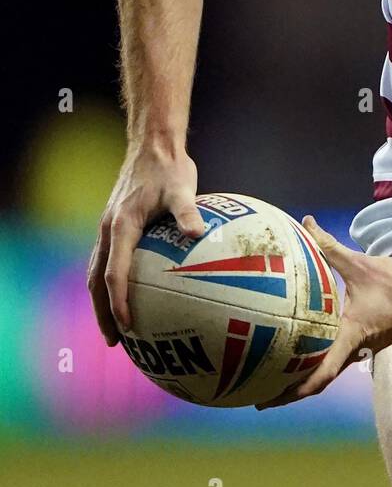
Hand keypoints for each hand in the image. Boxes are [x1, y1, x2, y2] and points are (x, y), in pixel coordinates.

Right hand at [87, 141, 206, 344]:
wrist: (152, 145)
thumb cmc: (169, 167)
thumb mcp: (182, 187)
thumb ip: (188, 212)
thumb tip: (200, 233)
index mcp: (121, 225)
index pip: (114, 272)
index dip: (118, 301)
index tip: (126, 325)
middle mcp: (108, 229)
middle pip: (96, 280)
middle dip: (102, 312)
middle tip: (114, 341)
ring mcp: (109, 228)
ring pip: (98, 272)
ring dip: (103, 301)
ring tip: (116, 328)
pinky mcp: (116, 226)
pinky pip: (108, 261)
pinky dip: (112, 283)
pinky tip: (131, 295)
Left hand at [255, 216, 391, 408]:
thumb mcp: (360, 264)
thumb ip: (330, 246)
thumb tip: (307, 223)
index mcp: (351, 336)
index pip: (321, 374)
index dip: (293, 391)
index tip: (267, 400)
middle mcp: (355, 350)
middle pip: (318, 380)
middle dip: (289, 390)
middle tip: (259, 393)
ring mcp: (362, 349)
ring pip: (328, 369)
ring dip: (304, 376)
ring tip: (276, 374)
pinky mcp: (368, 342)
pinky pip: (337, 356)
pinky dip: (319, 359)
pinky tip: (306, 346)